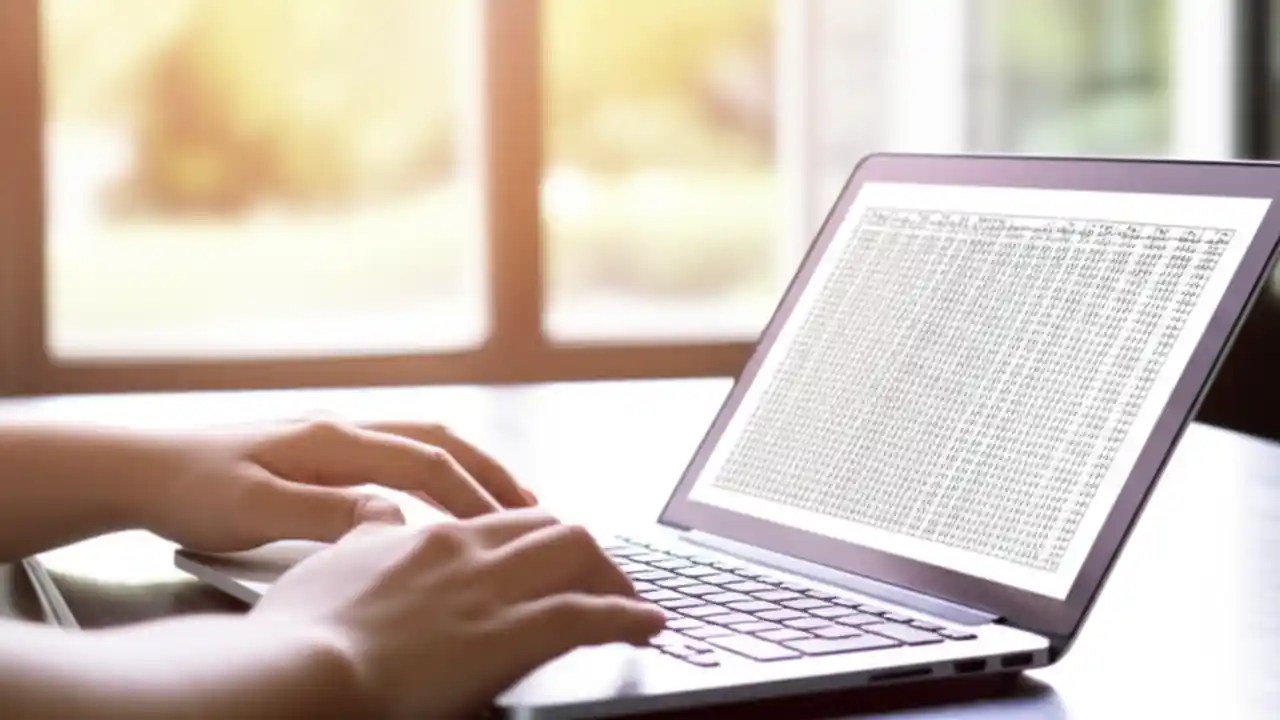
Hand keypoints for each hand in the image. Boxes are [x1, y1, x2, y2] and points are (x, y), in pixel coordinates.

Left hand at [138, 419, 535, 552]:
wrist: (138, 467)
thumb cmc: (189, 489)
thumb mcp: (255, 511)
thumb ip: (328, 513)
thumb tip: (397, 516)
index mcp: (331, 440)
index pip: (425, 464)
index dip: (472, 497)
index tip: (508, 529)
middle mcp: (339, 428)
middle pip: (438, 440)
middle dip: (490, 472)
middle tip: (533, 506)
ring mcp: (330, 435)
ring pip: (421, 440)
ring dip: (468, 467)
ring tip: (504, 497)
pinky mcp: (318, 449)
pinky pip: (397, 450)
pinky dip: (436, 469)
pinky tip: (439, 491)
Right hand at [251, 510, 663, 718]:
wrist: (300, 670)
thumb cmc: (303, 630)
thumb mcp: (330, 562)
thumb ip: (364, 532)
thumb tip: (378, 510)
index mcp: (431, 537)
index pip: (504, 519)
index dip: (537, 535)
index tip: (549, 555)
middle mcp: (472, 550)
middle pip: (552, 528)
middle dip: (583, 551)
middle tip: (600, 578)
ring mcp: (495, 588)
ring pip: (580, 554)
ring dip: (613, 576)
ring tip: (631, 602)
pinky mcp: (515, 633)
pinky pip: (592, 615)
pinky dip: (628, 616)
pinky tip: (647, 624)